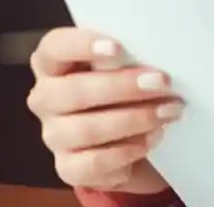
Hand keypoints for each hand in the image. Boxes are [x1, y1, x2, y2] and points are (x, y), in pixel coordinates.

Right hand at [26, 27, 181, 193]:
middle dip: (122, 87)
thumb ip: (127, 60)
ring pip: (86, 128)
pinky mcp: (68, 167)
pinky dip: (128, 150)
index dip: (81, 46)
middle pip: (73, 91)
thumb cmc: (124, 89)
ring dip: (134, 119)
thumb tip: (148, 67)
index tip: (117, 48)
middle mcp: (46, 98)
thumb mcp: (125, 67)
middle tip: (160, 82)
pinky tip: (152, 138)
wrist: (128, 137)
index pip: (54, 47)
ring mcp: (53, 135)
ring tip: (167, 111)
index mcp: (53, 63)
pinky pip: (95, 163)